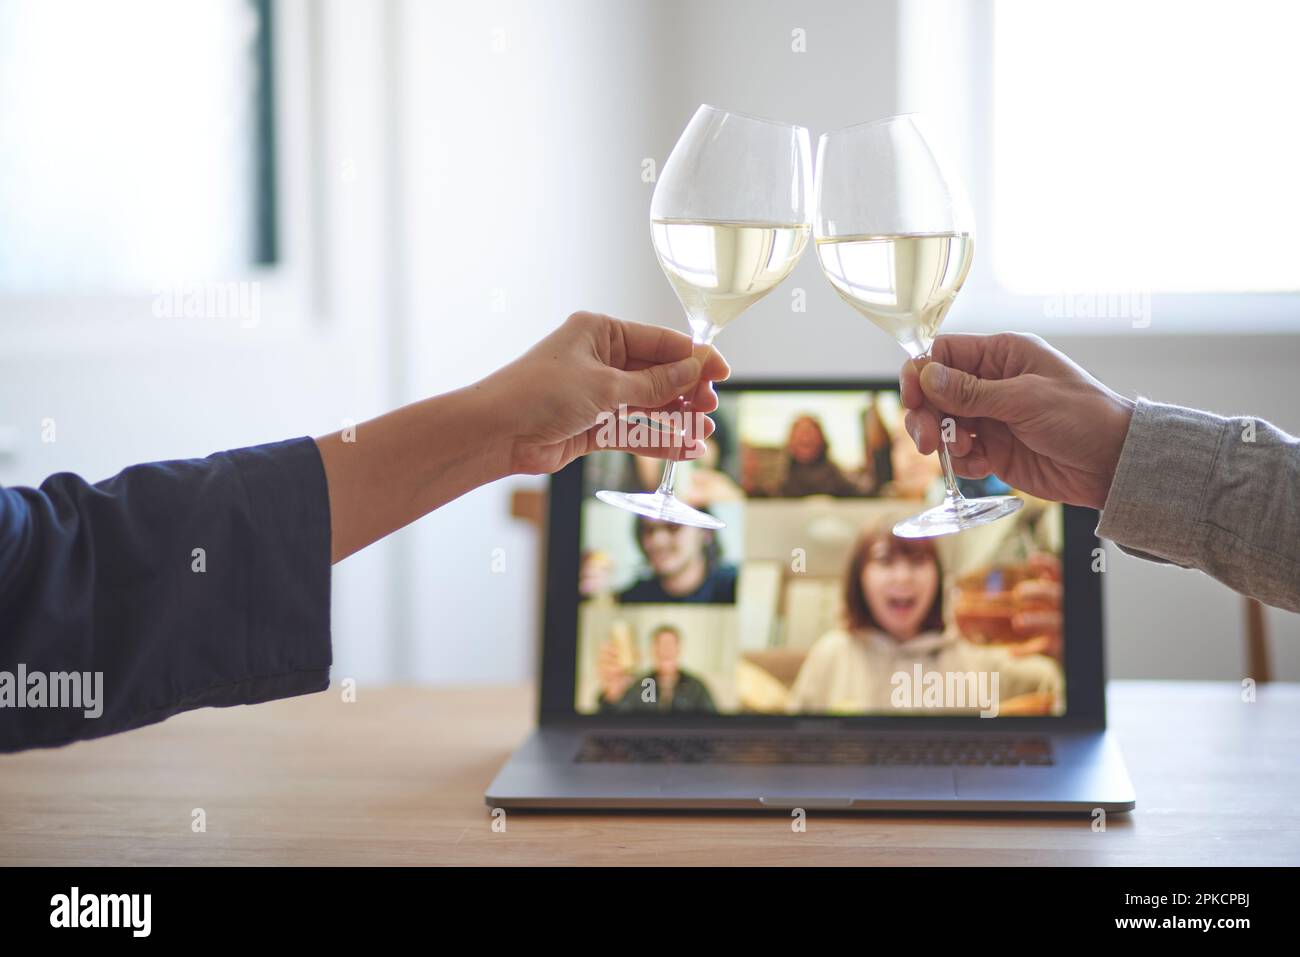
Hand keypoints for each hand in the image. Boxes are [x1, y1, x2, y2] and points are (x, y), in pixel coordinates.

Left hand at [483, 312, 730, 474]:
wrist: (496, 433)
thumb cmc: (540, 393)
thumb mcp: (605, 384)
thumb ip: (654, 383)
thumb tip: (693, 371)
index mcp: (601, 333)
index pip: (659, 342)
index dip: (693, 357)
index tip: (722, 372)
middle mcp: (600, 360)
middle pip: (657, 374)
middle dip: (686, 391)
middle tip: (710, 406)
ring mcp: (597, 394)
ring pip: (648, 405)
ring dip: (675, 419)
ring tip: (704, 432)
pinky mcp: (593, 426)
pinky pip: (634, 430)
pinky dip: (658, 440)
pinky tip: (685, 449)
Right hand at [899, 333, 1134, 509]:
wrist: (1113, 463)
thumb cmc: (1083, 417)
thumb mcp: (1025, 399)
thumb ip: (971, 391)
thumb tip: (925, 375)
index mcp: (1001, 356)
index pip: (942, 354)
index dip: (921, 375)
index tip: (913, 400)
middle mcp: (990, 384)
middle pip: (933, 392)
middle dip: (925, 415)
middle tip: (928, 441)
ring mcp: (990, 418)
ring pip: (941, 424)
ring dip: (941, 441)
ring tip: (962, 453)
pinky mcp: (993, 450)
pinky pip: (958, 454)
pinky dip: (961, 463)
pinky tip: (982, 466)